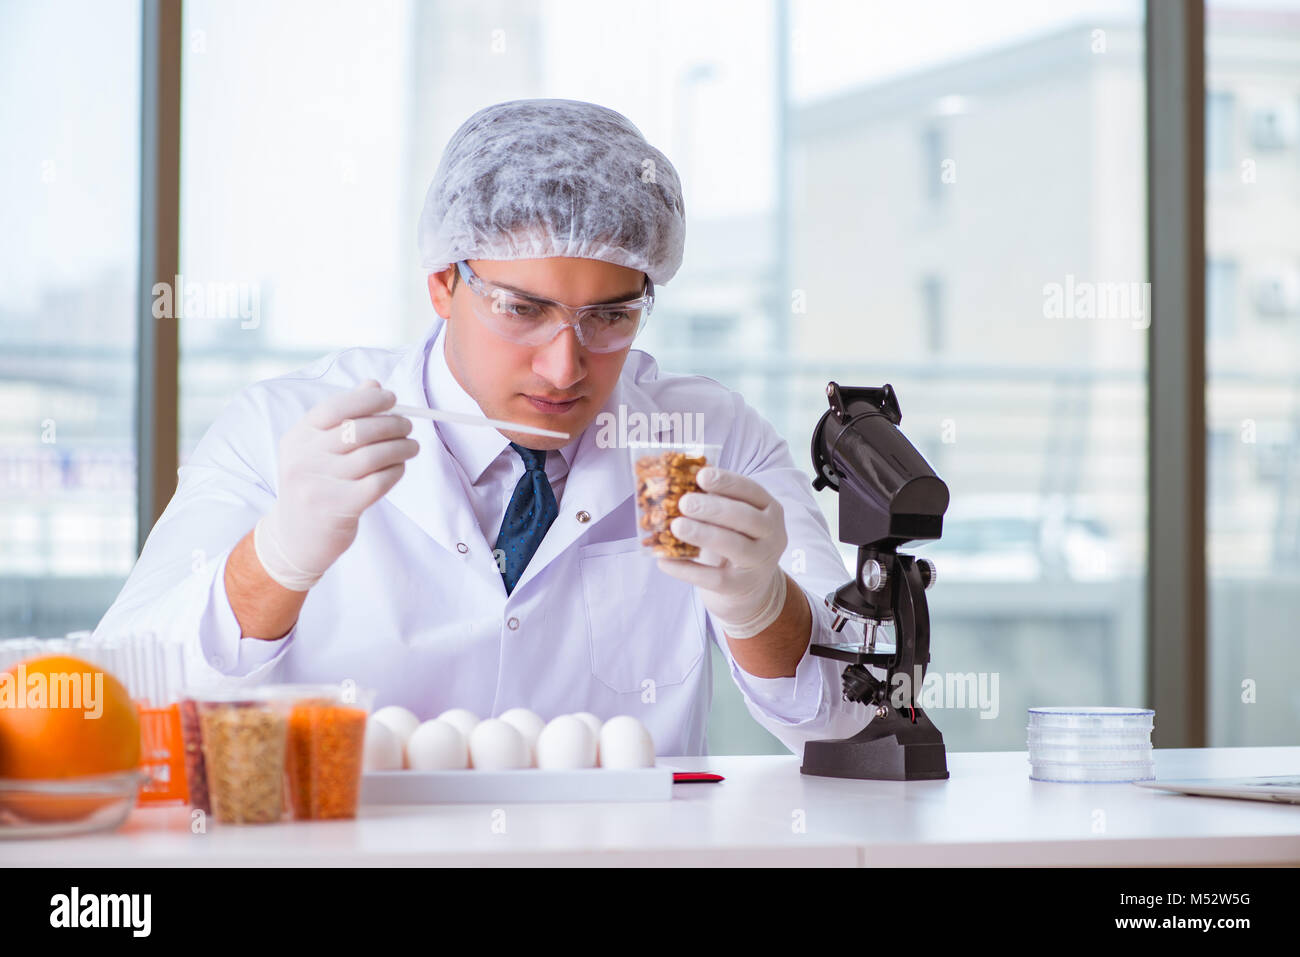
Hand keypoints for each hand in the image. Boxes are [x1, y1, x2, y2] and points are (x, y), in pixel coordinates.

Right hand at [254, 379, 418, 590]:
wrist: (294, 539)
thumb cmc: (314, 485)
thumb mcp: (316, 449)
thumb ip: (343, 416)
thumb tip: (373, 384)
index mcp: (298, 437)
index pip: (335, 408)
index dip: (368, 399)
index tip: (391, 398)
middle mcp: (304, 458)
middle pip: (359, 430)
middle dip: (392, 424)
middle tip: (408, 426)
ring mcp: (320, 484)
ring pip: (374, 455)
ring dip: (401, 447)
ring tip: (411, 447)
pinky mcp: (340, 507)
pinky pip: (379, 481)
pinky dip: (396, 471)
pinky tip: (399, 468)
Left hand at [654, 466, 788, 637]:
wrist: (751, 588)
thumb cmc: (736, 539)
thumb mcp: (734, 519)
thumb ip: (715, 500)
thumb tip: (677, 481)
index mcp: (770, 509)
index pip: (752, 491)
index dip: (727, 482)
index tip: (701, 476)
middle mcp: (772, 535)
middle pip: (745, 518)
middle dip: (713, 508)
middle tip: (684, 502)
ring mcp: (759, 563)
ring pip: (733, 546)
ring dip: (703, 534)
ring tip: (676, 526)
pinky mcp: (740, 587)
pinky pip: (713, 578)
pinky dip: (686, 569)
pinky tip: (664, 561)